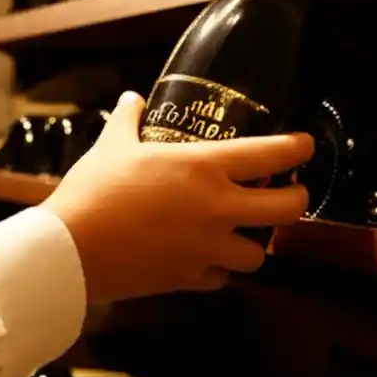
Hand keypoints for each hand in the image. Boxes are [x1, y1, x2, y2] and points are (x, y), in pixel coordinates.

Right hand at [42, 91, 312, 301]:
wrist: (72, 250)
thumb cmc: (94, 190)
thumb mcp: (112, 146)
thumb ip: (130, 120)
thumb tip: (132, 99)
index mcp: (205, 167)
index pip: (272, 153)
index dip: (297, 148)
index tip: (304, 146)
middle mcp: (218, 208)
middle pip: (288, 209)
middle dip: (297, 200)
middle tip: (289, 194)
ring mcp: (209, 247)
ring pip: (260, 253)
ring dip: (256, 242)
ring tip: (245, 233)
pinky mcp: (191, 277)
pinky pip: (222, 277)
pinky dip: (219, 270)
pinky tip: (207, 260)